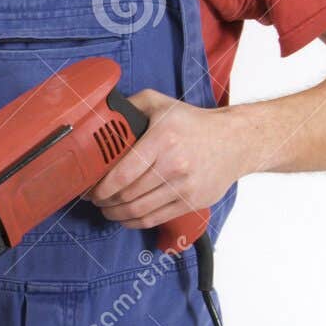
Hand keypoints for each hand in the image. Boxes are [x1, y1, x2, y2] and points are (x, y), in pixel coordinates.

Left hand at [87, 88, 248, 227]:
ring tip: (107, 209)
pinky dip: (134, 222)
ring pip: (139, 210)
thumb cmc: (195, 124)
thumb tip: (102, 111)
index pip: (124, 172)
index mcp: (162, 139)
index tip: (90, 188)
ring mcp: (183, 186)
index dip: (101, 186)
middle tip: (95, 198)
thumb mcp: (162, 103)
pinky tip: (125, 216)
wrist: (235, 142)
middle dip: (105, 201)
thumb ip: (131, 105)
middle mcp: (173, 164)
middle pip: (128, 194)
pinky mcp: (190, 202)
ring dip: (116, 214)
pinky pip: (155, 218)